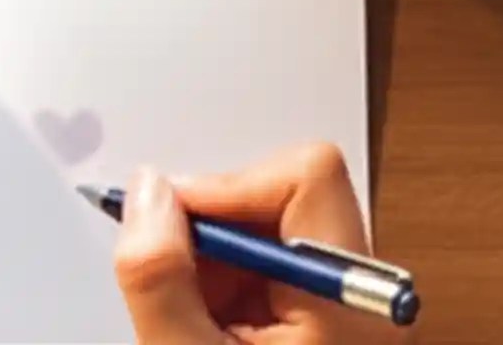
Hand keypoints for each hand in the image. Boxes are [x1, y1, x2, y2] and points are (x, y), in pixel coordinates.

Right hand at [112, 143, 416, 344]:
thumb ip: (161, 277)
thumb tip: (146, 195)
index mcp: (347, 302)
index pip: (305, 177)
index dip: (227, 187)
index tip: (169, 221)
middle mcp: (356, 292)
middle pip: (282, 195)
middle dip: (210, 227)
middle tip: (170, 277)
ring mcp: (341, 304)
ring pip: (266, 227)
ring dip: (209, 259)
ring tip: (190, 319)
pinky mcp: (319, 316)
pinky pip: (263, 263)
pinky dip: (219, 282)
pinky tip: (203, 325)